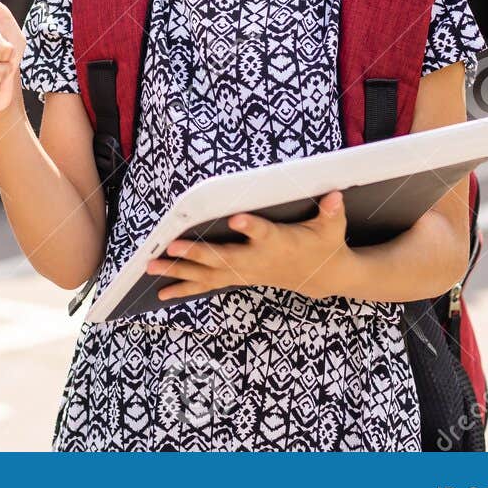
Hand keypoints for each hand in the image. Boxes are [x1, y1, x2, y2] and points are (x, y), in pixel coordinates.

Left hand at [145, 191, 354, 301]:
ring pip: (208, 274)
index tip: (236, 219)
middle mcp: (256, 260)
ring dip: (179, 271)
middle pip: (224, 257)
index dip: (251, 227)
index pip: (263, 233)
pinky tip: (161, 291)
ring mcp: (244, 272)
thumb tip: (335, 196)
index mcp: (278, 243)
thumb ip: (331, 213)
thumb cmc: (323, 246)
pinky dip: (184, 287)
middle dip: (197, 253)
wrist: (321, 278)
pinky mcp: (237, 278)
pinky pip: (208, 285)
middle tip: (172, 247)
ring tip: (152, 267)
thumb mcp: (332, 228)